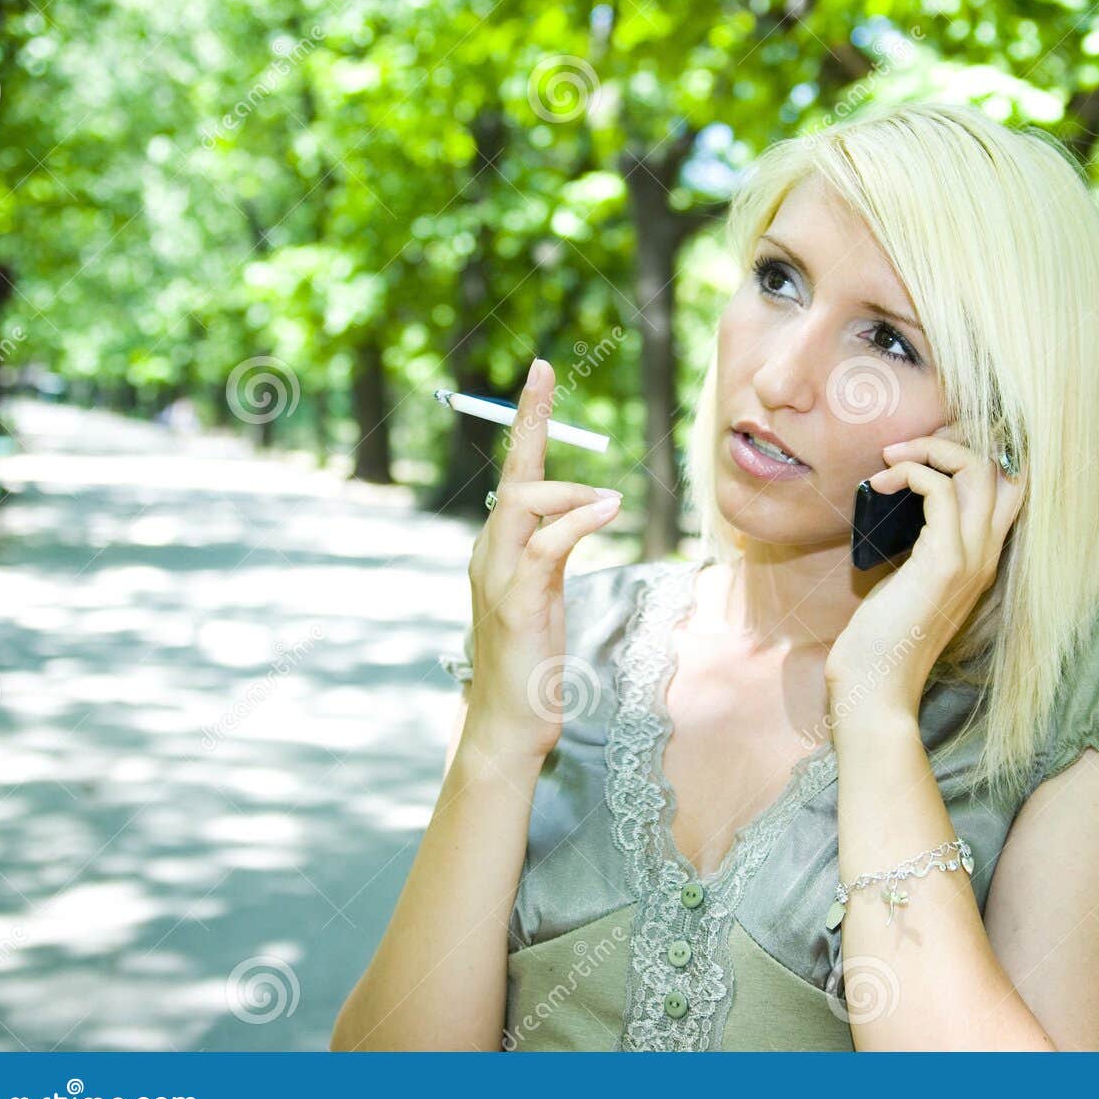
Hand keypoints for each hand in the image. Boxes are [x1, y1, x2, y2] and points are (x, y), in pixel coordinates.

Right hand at [460, 356, 621, 767]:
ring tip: (608, 500)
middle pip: (512, 473)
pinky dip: (577, 520)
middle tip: (546, 373)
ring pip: (524, 502)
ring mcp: (498, 578)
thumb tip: (578, 520)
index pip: (512, 475)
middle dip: (530, 420)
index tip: (540, 375)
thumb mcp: (544, 598)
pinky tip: (607, 510)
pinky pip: (546, 545)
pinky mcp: (517, 604)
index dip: (526, 424)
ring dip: (569, 490)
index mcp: (496, 550)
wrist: (507, 726)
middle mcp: (489, 554)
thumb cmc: (530, 665)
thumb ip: (551, 555)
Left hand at [824, 423, 1025, 712]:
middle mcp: (987, 555)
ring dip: (928, 451)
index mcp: (983, 558)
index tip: (924, 454)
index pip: (1011, 487)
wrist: (876, 685)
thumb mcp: (908, 579)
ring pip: (977, 470)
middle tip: (905, 449)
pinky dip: (910, 473)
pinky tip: (880, 484)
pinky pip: (939, 491)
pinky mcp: (944, 562)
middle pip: (1003, 468)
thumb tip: (901, 501)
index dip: (978, 455)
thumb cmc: (881, 637)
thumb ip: (922, 544)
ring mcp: (971, 558)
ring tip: (888, 461)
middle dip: (956, 442)